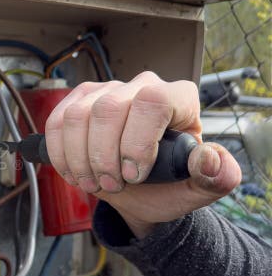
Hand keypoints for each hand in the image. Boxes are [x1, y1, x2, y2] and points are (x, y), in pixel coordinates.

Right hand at [44, 71, 241, 237]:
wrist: (138, 190)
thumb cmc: (170, 185)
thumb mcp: (198, 188)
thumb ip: (217, 177)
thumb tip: (210, 159)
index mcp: (179, 98)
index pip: (153, 101)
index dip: (138, 141)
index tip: (134, 175)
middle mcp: (142, 85)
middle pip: (109, 108)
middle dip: (103, 156)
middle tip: (113, 186)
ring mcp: (106, 90)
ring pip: (78, 116)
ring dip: (80, 159)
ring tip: (94, 183)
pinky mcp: (78, 101)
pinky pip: (57, 122)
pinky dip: (60, 154)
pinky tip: (73, 172)